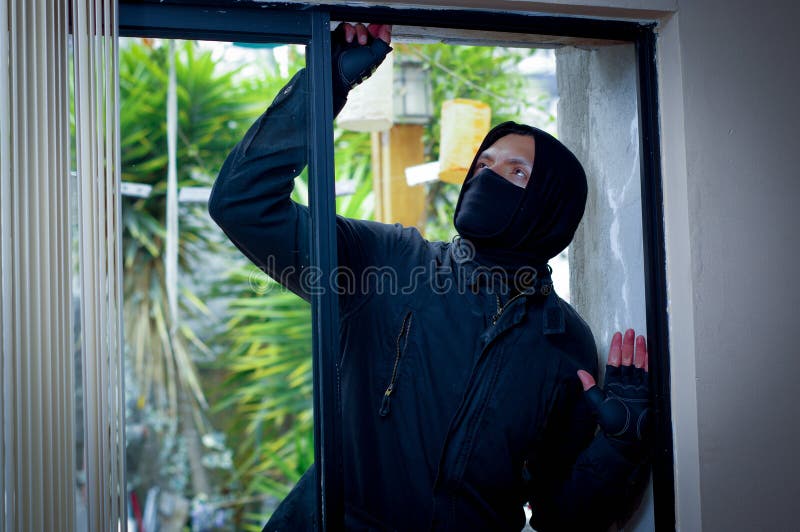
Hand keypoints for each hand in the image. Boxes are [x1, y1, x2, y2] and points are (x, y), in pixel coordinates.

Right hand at [331, 23, 392, 107]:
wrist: (336, 72)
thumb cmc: (355, 68)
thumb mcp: (374, 56)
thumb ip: (383, 42)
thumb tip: (387, 29)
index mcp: (374, 51)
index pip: (381, 36)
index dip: (382, 30)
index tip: (382, 26)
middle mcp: (364, 46)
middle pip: (370, 29)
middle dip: (370, 30)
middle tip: (369, 34)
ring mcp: (353, 41)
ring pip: (359, 26)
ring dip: (360, 31)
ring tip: (358, 42)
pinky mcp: (342, 36)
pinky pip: (347, 26)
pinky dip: (348, 30)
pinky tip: (348, 39)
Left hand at [577, 329, 650, 448]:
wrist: (625, 439)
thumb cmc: (611, 424)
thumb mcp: (596, 404)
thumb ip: (590, 388)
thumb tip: (580, 373)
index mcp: (612, 384)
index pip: (614, 361)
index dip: (615, 348)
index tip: (617, 336)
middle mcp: (624, 384)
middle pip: (627, 360)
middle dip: (628, 345)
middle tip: (630, 332)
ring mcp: (636, 388)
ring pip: (638, 365)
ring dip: (639, 351)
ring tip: (640, 338)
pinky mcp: (646, 393)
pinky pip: (648, 375)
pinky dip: (648, 364)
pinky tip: (649, 353)